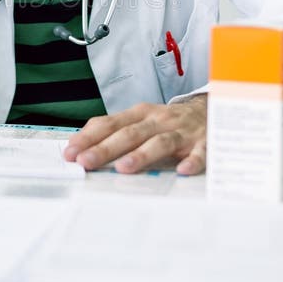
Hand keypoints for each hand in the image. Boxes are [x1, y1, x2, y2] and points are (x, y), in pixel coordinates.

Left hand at [63, 95, 207, 174]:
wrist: (211, 110)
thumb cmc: (169, 120)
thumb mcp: (141, 119)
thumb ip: (116, 130)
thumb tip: (81, 145)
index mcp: (140, 114)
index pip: (110, 124)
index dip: (89, 137)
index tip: (70, 152)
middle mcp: (158, 120)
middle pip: (130, 134)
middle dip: (106, 148)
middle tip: (86, 162)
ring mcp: (181, 132)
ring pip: (160, 142)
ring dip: (142, 154)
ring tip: (124, 168)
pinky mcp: (204, 143)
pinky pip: (199, 152)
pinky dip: (192, 161)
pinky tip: (182, 170)